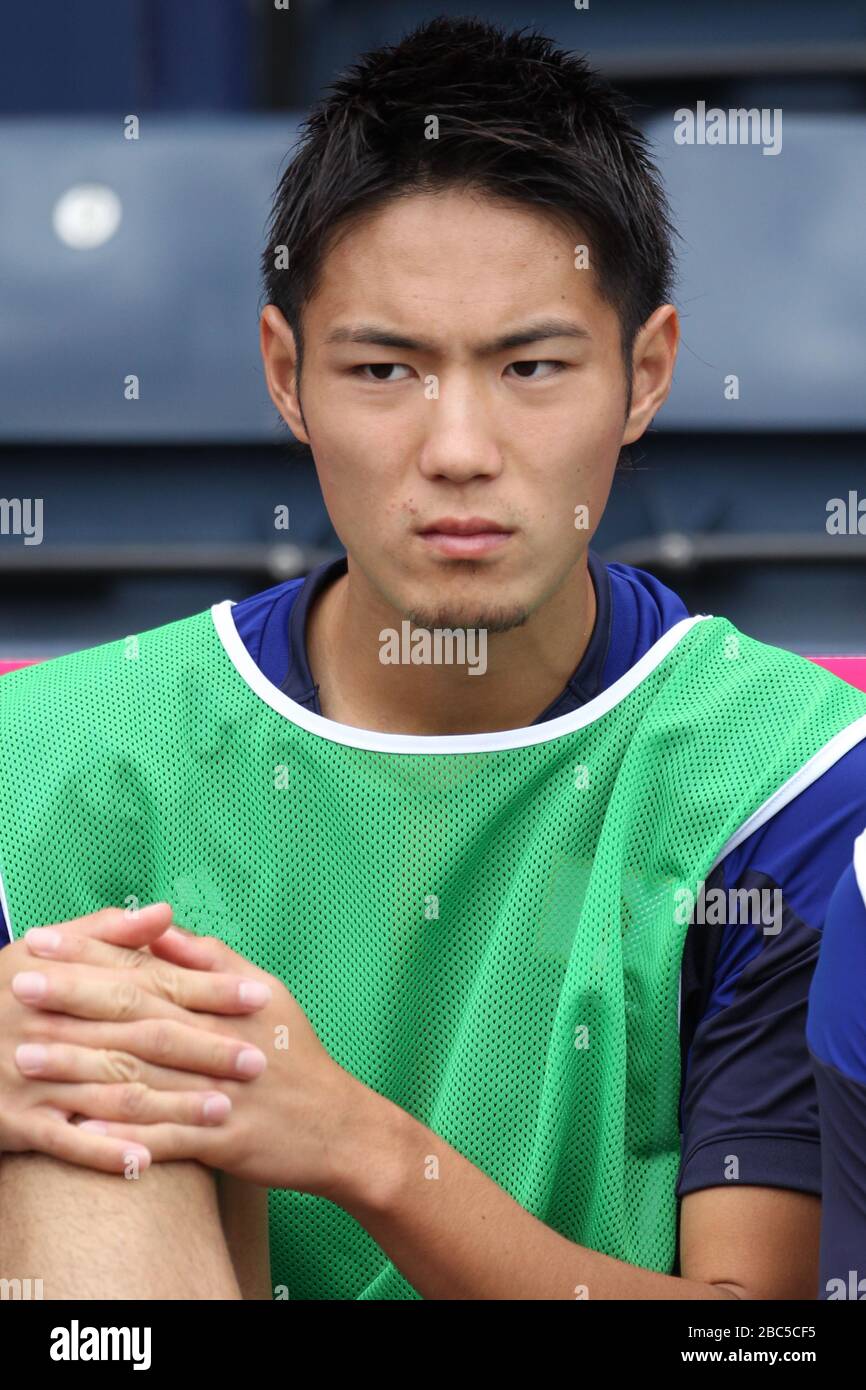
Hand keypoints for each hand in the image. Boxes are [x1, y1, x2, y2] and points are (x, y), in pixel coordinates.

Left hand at [17, 926, 365, 1196]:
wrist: (340, 1127)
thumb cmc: (296, 1055)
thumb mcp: (266, 992)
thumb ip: (211, 961)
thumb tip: (162, 928)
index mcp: (225, 1000)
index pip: (147, 968)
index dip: (92, 953)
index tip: (43, 940)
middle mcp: (218, 1041)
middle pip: (136, 1016)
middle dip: (74, 999)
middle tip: (18, 985)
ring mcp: (218, 1093)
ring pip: (140, 1076)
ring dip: (79, 1066)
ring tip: (27, 1056)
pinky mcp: (221, 1142)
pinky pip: (162, 1139)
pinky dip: (118, 1136)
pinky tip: (74, 1131)